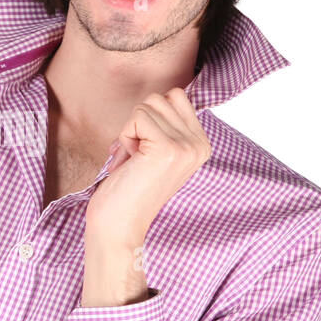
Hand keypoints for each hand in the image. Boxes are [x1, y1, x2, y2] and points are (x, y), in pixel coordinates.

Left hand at [81, 88, 210, 306]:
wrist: (118, 225)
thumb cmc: (128, 187)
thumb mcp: (156, 150)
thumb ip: (165, 124)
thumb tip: (163, 95)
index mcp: (202, 144)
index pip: (176, 97)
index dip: (150, 118)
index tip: (145, 151)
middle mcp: (200, 145)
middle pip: (161, 97)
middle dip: (140, 122)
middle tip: (137, 156)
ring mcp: (186, 146)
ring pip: (148, 104)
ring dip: (131, 130)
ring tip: (134, 160)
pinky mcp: (168, 148)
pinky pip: (137, 117)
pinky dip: (125, 137)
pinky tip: (129, 163)